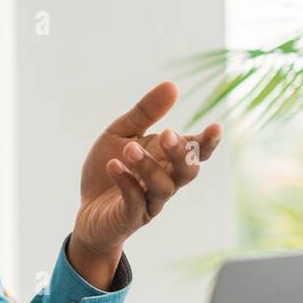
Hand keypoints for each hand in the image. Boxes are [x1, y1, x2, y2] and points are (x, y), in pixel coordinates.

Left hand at [72, 81, 221, 261]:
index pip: (196, 151)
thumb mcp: (122, 134)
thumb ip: (145, 113)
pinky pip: (134, 201)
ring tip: (129, 149)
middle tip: (166, 133)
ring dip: (148, 166)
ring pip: (163, 187)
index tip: (215, 128)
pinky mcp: (130, 217)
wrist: (88, 210)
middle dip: (180, 152)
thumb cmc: (110, 168)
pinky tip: (113, 166)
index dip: (208, 142)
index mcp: (168, 160)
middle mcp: (166, 182)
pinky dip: (126, 182)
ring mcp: (150, 202)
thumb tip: (172, 85)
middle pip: (187, 171)